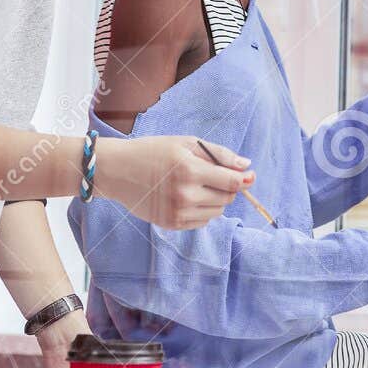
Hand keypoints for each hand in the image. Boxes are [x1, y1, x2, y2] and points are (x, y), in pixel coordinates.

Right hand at [95, 136, 252, 230]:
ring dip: (216, 200)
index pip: (232, 182)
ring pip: (217, 212)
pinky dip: (203, 211)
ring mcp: (177, 212)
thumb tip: (246, 166)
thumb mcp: (186, 143)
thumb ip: (219, 154)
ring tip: (198, 185)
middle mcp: (184, 195)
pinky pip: (202, 222)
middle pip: (226, 198)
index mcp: (190, 170)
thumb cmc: (154, 151)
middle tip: (214, 175)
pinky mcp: (171, 224)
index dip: (245, 180)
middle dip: (227, 187)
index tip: (249, 176)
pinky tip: (189, 197)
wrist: (118, 170)